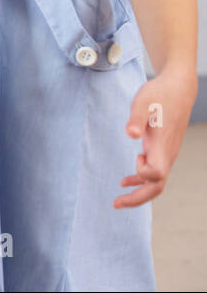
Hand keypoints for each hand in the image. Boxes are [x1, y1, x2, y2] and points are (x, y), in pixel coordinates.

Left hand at [116, 67, 196, 207]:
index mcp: (162, 146)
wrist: (177, 88)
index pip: (157, 174)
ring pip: (156, 182)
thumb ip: (136, 119)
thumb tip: (131, 134)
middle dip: (137, 198)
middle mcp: (167, 154)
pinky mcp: (163, 149)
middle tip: (115, 204)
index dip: (143, 173)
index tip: (135, 159)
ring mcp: (167, 153)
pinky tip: (126, 180)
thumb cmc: (159, 94)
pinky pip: (154, 172)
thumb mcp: (143, 103)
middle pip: (156, 186)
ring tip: (119, 200)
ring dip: (138, 191)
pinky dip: (140, 179)